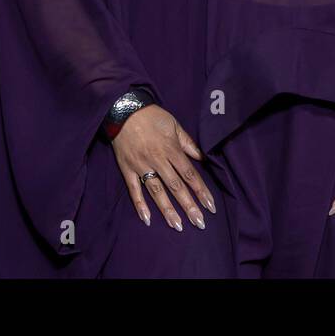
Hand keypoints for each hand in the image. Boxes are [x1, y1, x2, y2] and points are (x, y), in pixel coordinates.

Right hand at [109, 104, 216, 231]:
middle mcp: (158, 160)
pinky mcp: (127, 169)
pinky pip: (134, 190)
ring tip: (178, 225)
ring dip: (168, 210)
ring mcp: (141, 166)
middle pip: (176, 186)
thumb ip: (188, 143)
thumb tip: (203, 158)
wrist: (124, 110)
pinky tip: (147, 219)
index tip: (210, 206)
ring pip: (157, 191)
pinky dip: (139, 205)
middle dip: (189, 205)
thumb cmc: (152, 116)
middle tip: (199, 223)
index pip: (189, 174)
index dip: (201, 191)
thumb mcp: (174, 124)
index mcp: (171, 149)